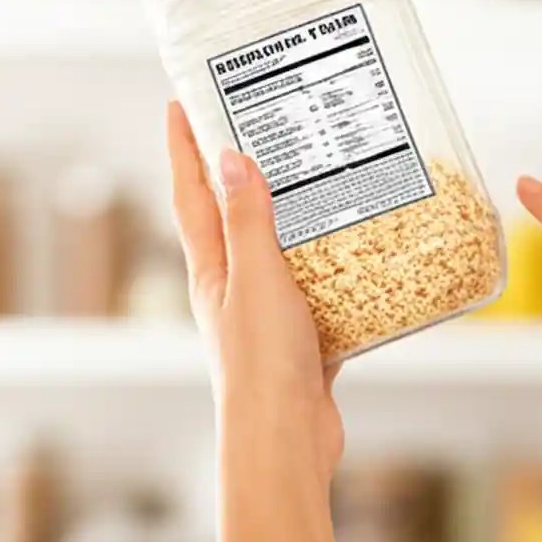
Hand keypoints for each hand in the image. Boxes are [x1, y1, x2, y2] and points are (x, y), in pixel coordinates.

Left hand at [166, 101, 341, 477]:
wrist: (285, 438)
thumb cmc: (262, 363)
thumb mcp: (256, 277)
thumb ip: (248, 220)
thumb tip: (231, 159)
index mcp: (211, 268)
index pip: (190, 193)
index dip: (183, 147)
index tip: (181, 103)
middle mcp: (232, 286)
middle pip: (230, 215)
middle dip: (238, 170)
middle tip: (257, 124)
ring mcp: (265, 313)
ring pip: (277, 249)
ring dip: (290, 214)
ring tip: (319, 174)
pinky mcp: (299, 337)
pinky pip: (317, 287)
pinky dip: (333, 264)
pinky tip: (361, 250)